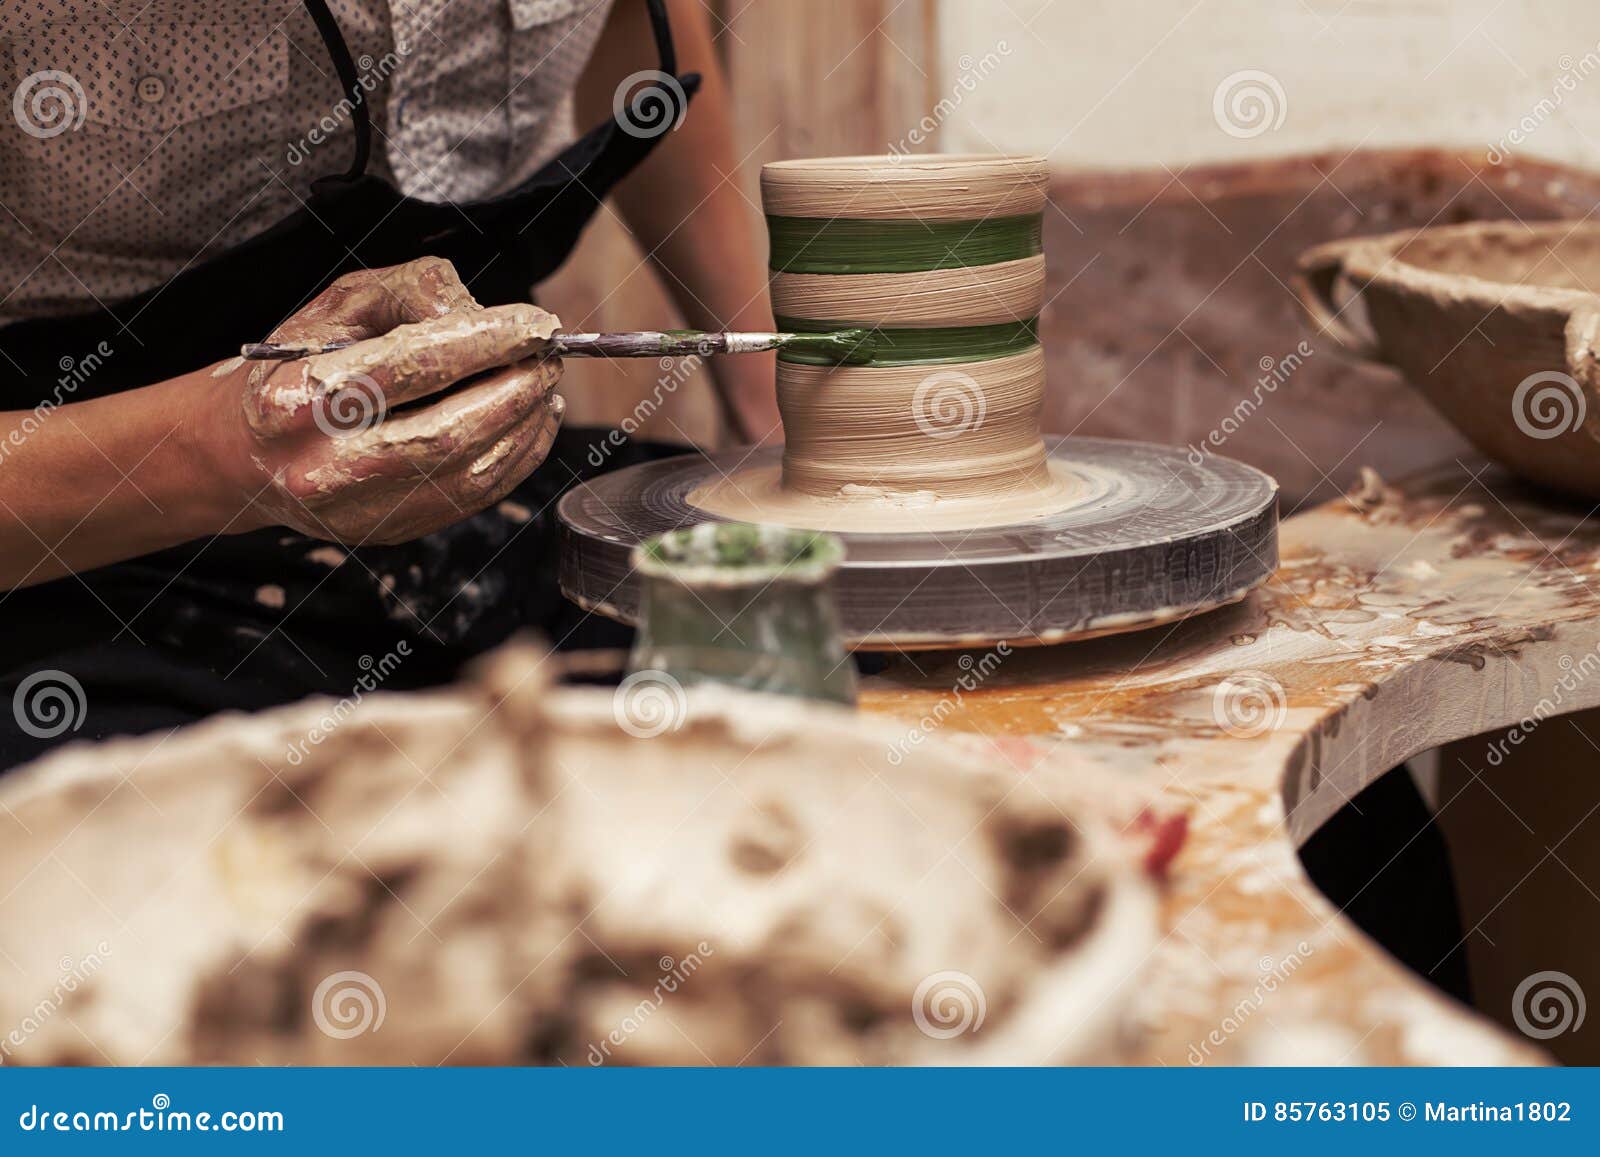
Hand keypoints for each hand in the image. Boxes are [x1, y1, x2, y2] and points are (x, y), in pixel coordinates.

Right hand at [201, 258, 564, 545]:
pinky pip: (472, 499)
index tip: (535, 324)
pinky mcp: (387, 533)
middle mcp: (320, 466)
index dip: (483, 343)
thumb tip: (485, 317)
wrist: (245, 453)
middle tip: (549, 358)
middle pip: (444, 434)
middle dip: (513, 391)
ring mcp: (355, 511)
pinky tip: (532, 422)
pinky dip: (516, 458)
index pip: (406, 366)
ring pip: (467, 474)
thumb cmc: (298, 364)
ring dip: (524, 426)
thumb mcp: (339, 305)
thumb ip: (413, 294)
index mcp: (293, 399)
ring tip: (544, 385)